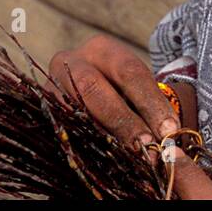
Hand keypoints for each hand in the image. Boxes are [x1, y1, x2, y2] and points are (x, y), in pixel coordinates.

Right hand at [49, 34, 211, 199]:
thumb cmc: (121, 92)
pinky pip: (61, 129)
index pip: (129, 72)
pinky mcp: (42, 111)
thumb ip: (148, 106)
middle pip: (94, 89)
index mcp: (102, 49)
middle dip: (123, 121)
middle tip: (146, 146)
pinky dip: (84, 146)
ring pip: (73, 111)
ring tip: (127, 158)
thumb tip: (168, 135)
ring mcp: (50, 87)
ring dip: (102, 137)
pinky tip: (104, 161)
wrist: (88, 92)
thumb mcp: (134, 90)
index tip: (169, 130)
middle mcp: (71, 63)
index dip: (150, 102)